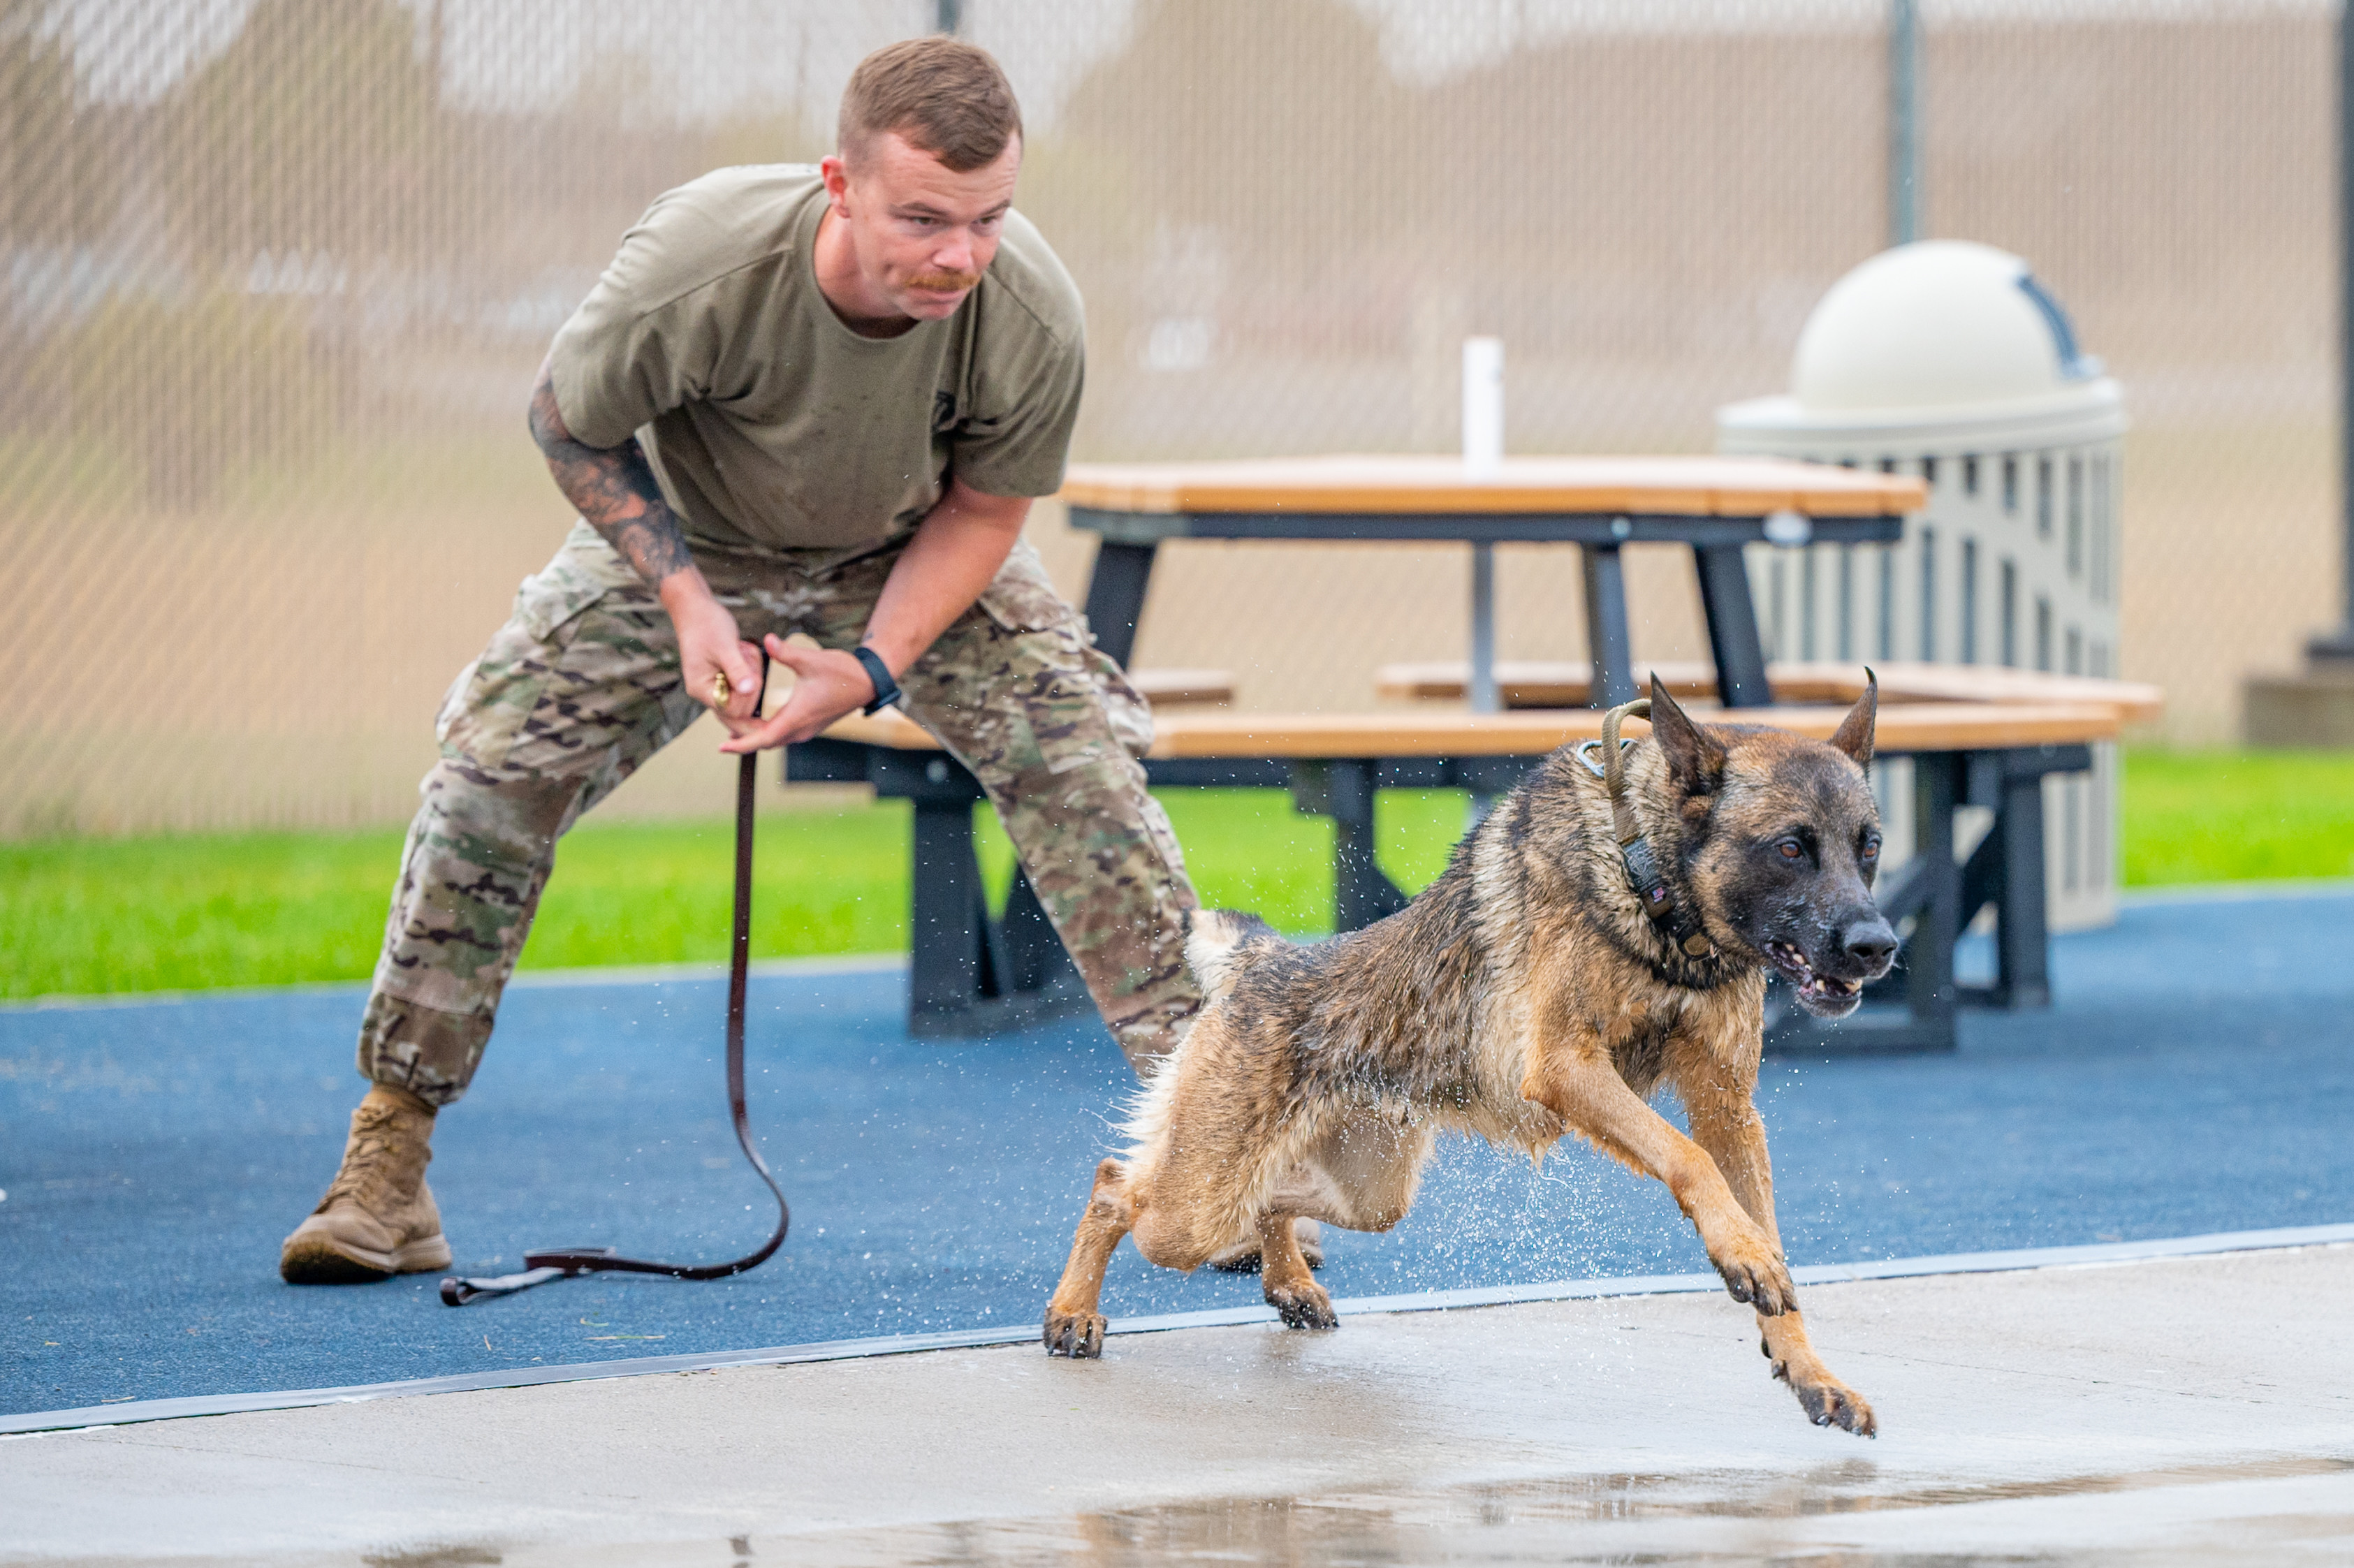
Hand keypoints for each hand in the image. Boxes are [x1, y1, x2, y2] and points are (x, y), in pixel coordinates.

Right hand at [664, 585, 763, 733]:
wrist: (695, 608)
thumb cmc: (706, 624)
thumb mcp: (725, 646)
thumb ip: (737, 669)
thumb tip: (749, 690)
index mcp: (701, 689)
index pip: (731, 710)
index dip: (747, 695)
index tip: (748, 670)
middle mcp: (707, 691)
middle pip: (741, 705)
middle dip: (751, 681)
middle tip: (745, 656)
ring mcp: (716, 684)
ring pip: (746, 692)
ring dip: (751, 670)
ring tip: (742, 649)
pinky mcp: (724, 677)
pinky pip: (745, 680)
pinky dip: (749, 665)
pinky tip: (742, 649)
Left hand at [717, 634, 884, 753]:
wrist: (867, 681)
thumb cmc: (842, 671)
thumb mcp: (811, 660)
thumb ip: (785, 652)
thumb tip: (767, 639)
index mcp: (796, 717)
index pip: (762, 739)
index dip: (741, 744)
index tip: (721, 747)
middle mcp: (801, 729)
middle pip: (765, 742)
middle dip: (743, 739)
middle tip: (721, 731)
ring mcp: (807, 729)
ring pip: (775, 739)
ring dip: (755, 736)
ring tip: (734, 727)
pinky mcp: (810, 725)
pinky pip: (783, 734)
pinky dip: (767, 731)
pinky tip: (757, 721)